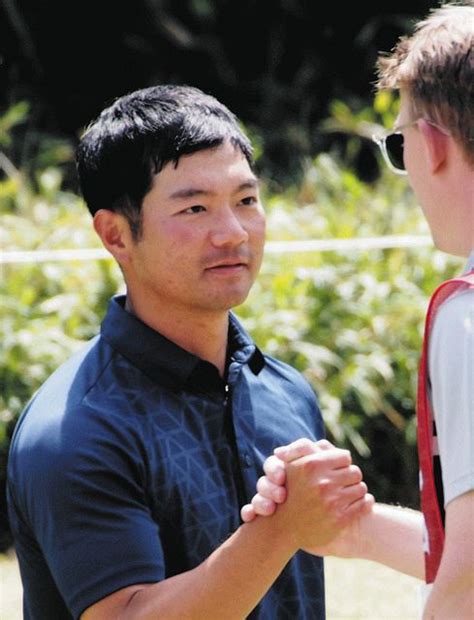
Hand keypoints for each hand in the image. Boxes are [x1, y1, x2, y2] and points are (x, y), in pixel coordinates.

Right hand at [250, 439, 371, 550]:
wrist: (284, 528)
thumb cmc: (290, 491)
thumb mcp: (291, 466)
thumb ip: (304, 448)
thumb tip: (324, 444)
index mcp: (311, 465)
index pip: (344, 456)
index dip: (341, 463)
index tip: (336, 469)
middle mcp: (322, 483)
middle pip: (355, 471)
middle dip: (350, 477)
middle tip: (343, 483)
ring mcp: (332, 502)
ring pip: (361, 487)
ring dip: (356, 491)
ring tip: (347, 494)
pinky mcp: (340, 520)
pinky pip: (365, 504)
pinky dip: (365, 502)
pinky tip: (357, 503)